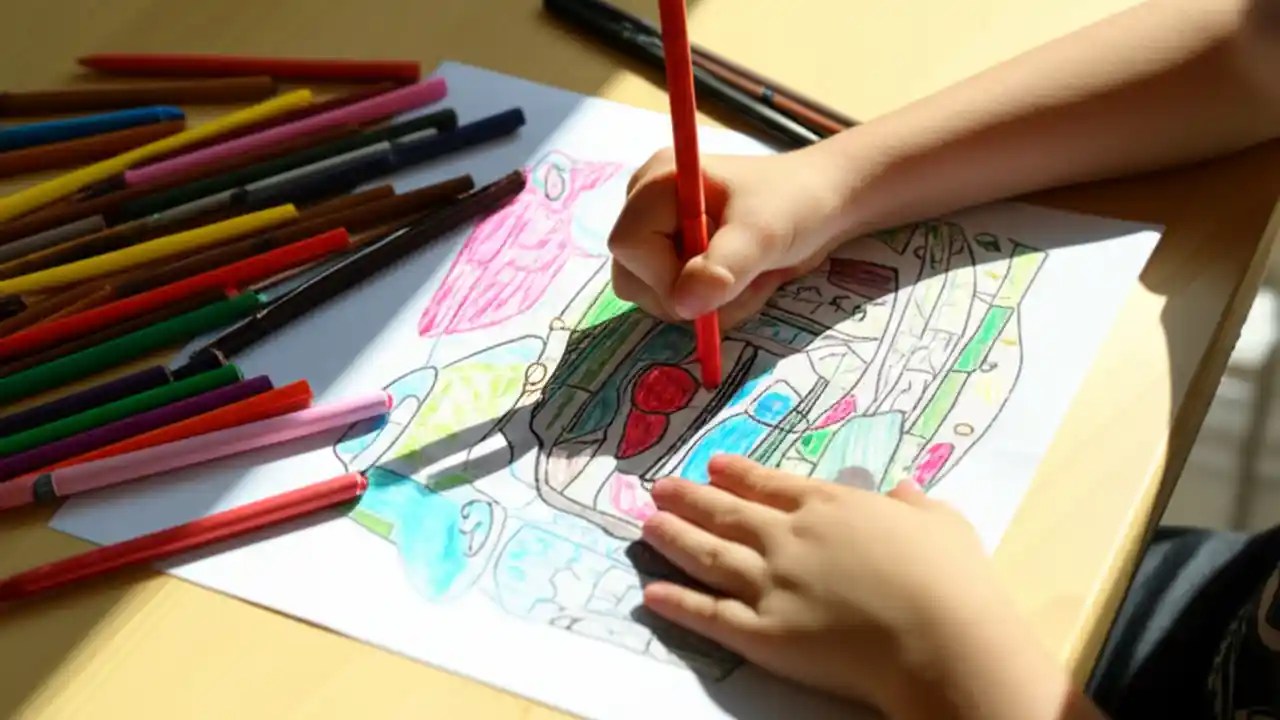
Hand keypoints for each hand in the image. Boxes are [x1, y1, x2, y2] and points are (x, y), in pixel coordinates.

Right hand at [607, 146, 849, 329]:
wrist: (828, 202)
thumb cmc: (797, 203)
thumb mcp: (764, 234)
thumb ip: (724, 266)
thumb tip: (682, 304)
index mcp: (657, 183)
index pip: (628, 246)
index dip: (664, 278)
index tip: (715, 284)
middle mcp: (649, 206)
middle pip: (634, 278)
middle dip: (692, 295)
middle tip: (744, 281)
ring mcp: (662, 232)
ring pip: (657, 296)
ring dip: (709, 303)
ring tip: (752, 277)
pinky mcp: (679, 254)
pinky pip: (678, 300)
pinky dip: (715, 303)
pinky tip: (746, 280)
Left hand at [640, 455, 1100, 719]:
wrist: (941, 638)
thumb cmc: (950, 579)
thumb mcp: (942, 523)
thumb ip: (915, 504)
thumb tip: (904, 487)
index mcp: (830, 506)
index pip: (771, 484)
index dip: (738, 474)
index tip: (712, 465)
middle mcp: (789, 538)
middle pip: (728, 513)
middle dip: (690, 499)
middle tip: (658, 489)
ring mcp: (771, 584)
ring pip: (709, 556)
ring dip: (674, 539)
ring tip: (647, 526)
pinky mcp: (763, 634)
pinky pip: (710, 615)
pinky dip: (678, 602)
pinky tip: (651, 593)